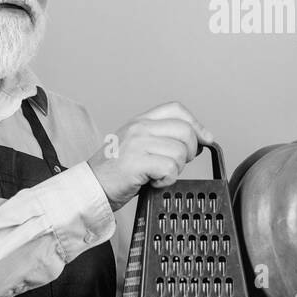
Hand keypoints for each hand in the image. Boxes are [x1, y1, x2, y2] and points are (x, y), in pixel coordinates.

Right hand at [88, 102, 212, 209]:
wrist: (91, 188)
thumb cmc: (116, 172)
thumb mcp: (138, 146)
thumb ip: (163, 139)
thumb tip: (199, 141)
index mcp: (140, 121)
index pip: (176, 109)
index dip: (196, 124)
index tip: (205, 139)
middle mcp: (139, 128)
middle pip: (185, 131)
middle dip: (189, 152)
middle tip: (175, 165)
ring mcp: (137, 144)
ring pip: (180, 151)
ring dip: (176, 169)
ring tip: (158, 174)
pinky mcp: (136, 162)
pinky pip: (170, 168)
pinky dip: (167, 180)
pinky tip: (154, 182)